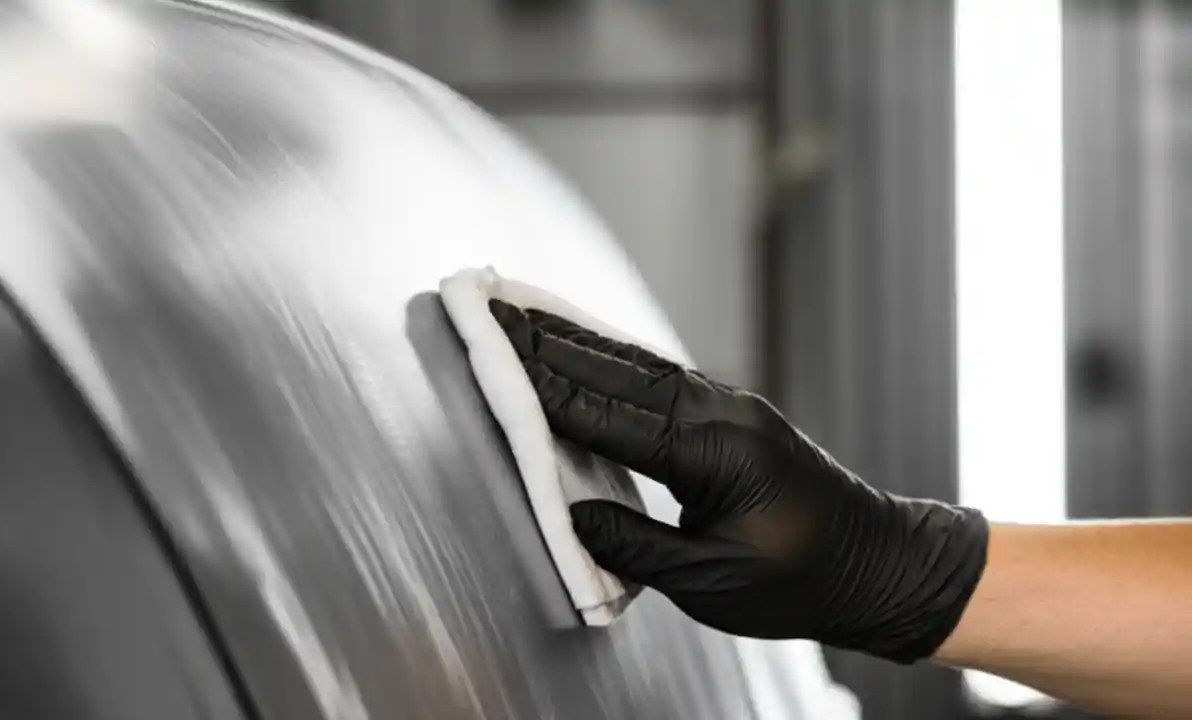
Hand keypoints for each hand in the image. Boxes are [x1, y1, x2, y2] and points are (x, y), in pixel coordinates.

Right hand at [490, 299, 987, 662]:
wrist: (880, 563)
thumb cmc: (802, 582)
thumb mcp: (713, 584)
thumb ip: (638, 547)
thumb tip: (576, 512)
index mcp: (714, 454)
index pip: (610, 416)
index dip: (547, 389)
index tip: (497, 355)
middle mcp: (719, 414)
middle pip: (617, 372)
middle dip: (549, 343)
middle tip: (492, 310)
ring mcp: (728, 406)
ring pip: (639, 364)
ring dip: (578, 339)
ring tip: (523, 314)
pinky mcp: (730, 413)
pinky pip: (660, 377)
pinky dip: (614, 358)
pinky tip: (585, 344)